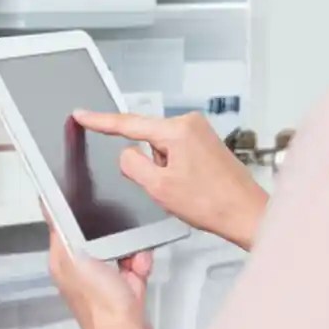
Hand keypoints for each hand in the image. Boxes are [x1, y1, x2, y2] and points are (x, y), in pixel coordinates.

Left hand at [46, 214, 154, 328]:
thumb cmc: (99, 306)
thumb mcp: (74, 259)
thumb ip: (61, 231)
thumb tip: (46, 206)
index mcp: (63, 261)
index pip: (63, 226)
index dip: (74, 212)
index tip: (85, 198)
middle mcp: (81, 267)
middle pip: (97, 233)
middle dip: (113, 232)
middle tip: (118, 237)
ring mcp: (104, 276)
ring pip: (120, 245)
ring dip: (132, 248)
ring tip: (132, 261)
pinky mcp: (125, 284)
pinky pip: (135, 261)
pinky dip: (140, 263)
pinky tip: (140, 270)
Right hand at [72, 110, 268, 249]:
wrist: (246, 213)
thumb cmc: (212, 203)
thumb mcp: (158, 188)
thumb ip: (132, 165)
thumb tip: (126, 154)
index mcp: (176, 130)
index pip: (128, 124)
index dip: (100, 121)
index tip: (82, 114)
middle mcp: (189, 124)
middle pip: (146, 139)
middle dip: (148, 166)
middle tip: (169, 189)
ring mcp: (199, 132)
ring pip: (159, 149)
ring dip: (162, 170)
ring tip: (185, 190)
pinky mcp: (205, 143)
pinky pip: (174, 152)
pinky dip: (173, 170)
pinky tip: (190, 186)